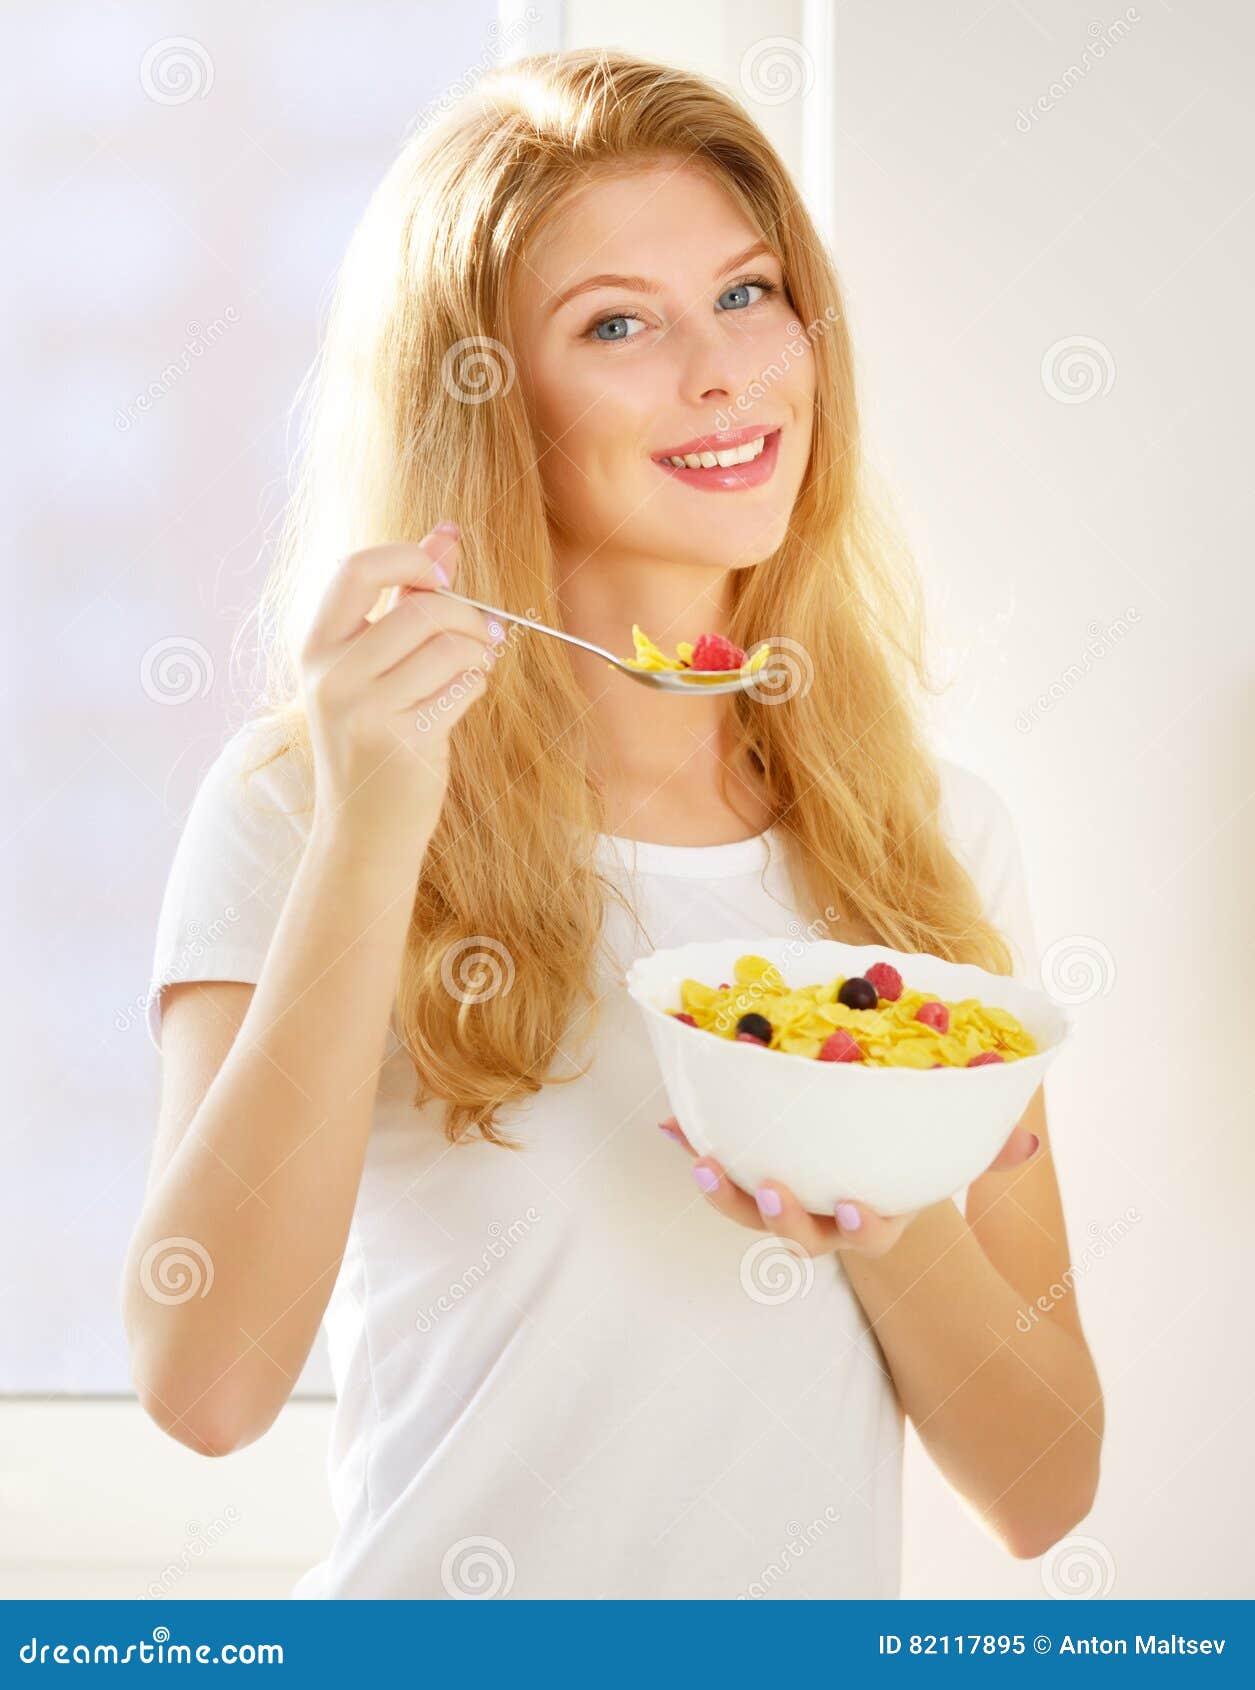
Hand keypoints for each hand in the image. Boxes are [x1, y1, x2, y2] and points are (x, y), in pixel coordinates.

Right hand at [302, 528, 503, 841]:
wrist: (365, 830)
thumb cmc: (376, 739)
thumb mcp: (377, 664)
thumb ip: (408, 596)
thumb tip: (447, 531)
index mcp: (316, 645)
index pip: (357, 567)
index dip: (410, 558)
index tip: (441, 576)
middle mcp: (330, 674)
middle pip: (420, 607)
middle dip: (467, 615)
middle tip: (483, 634)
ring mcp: (362, 709)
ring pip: (448, 646)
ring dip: (478, 653)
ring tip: (473, 668)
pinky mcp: (399, 739)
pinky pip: (461, 686)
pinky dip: (475, 686)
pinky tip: (461, 699)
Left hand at [657, 1116, 1041, 1258]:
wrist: (865, 1182)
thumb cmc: (911, 1165)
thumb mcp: (948, 1160)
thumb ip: (987, 1154)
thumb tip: (1029, 1141)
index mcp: (873, 1219)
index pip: (871, 1235)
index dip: (863, 1227)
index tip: (858, 1208)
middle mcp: (823, 1224)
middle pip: (799, 1237)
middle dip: (783, 1218)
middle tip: (770, 1189)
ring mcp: (782, 1207)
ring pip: (747, 1215)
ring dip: (723, 1192)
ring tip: (700, 1163)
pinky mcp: (746, 1181)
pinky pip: (718, 1173)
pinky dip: (694, 1149)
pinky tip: (671, 1124)